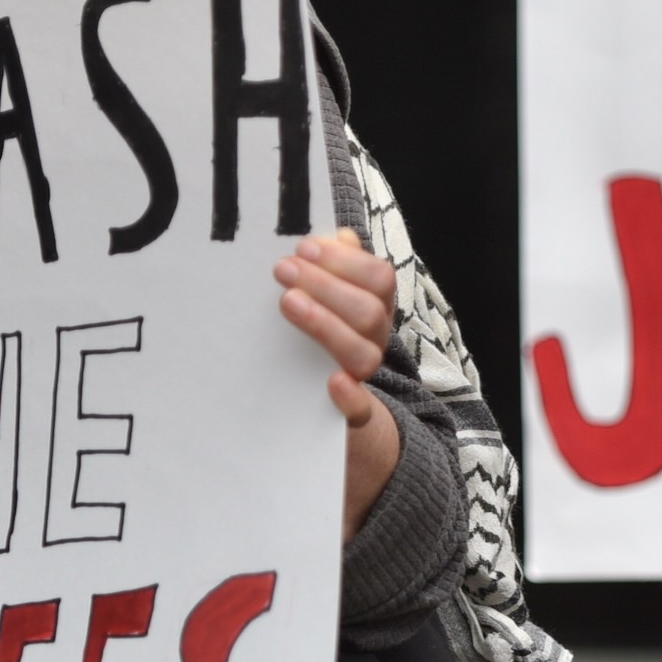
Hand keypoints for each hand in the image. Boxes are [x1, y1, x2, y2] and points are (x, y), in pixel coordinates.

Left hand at [277, 231, 400, 540]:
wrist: (336, 426)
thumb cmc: (318, 348)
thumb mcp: (329, 307)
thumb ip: (337, 270)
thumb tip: (338, 235)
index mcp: (375, 312)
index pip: (378, 278)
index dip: (344, 261)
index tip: (303, 247)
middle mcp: (375, 344)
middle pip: (370, 311)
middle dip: (326, 285)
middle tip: (282, 270)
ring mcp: (364, 381)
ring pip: (364, 353)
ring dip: (327, 324)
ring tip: (287, 303)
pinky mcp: (350, 419)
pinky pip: (361, 411)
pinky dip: (351, 397)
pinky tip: (333, 383)